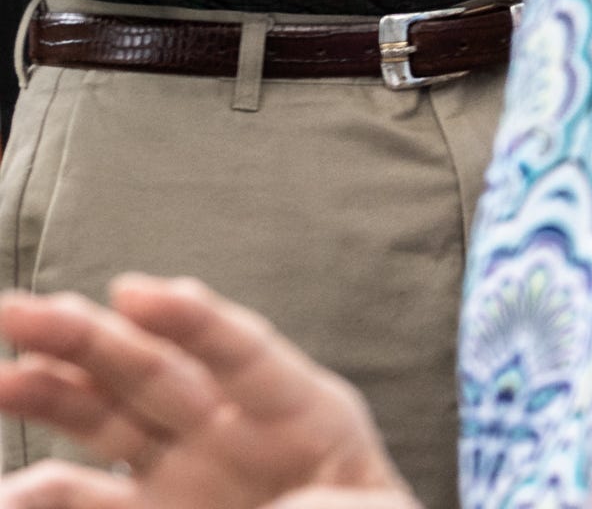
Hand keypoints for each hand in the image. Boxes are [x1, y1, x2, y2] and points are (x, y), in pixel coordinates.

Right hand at [0, 277, 406, 508]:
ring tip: (2, 380)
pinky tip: (11, 491)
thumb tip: (280, 495)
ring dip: (50, 397)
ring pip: (106, 424)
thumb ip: (326, 492)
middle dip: (86, 339)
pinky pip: (84, 500)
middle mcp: (230, 434)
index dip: (191, 320)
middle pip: (154, 371)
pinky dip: (40, 493)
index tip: (131, 292)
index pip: (245, 353)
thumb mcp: (368, 507)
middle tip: (14, 311)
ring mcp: (182, 479)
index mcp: (301, 415)